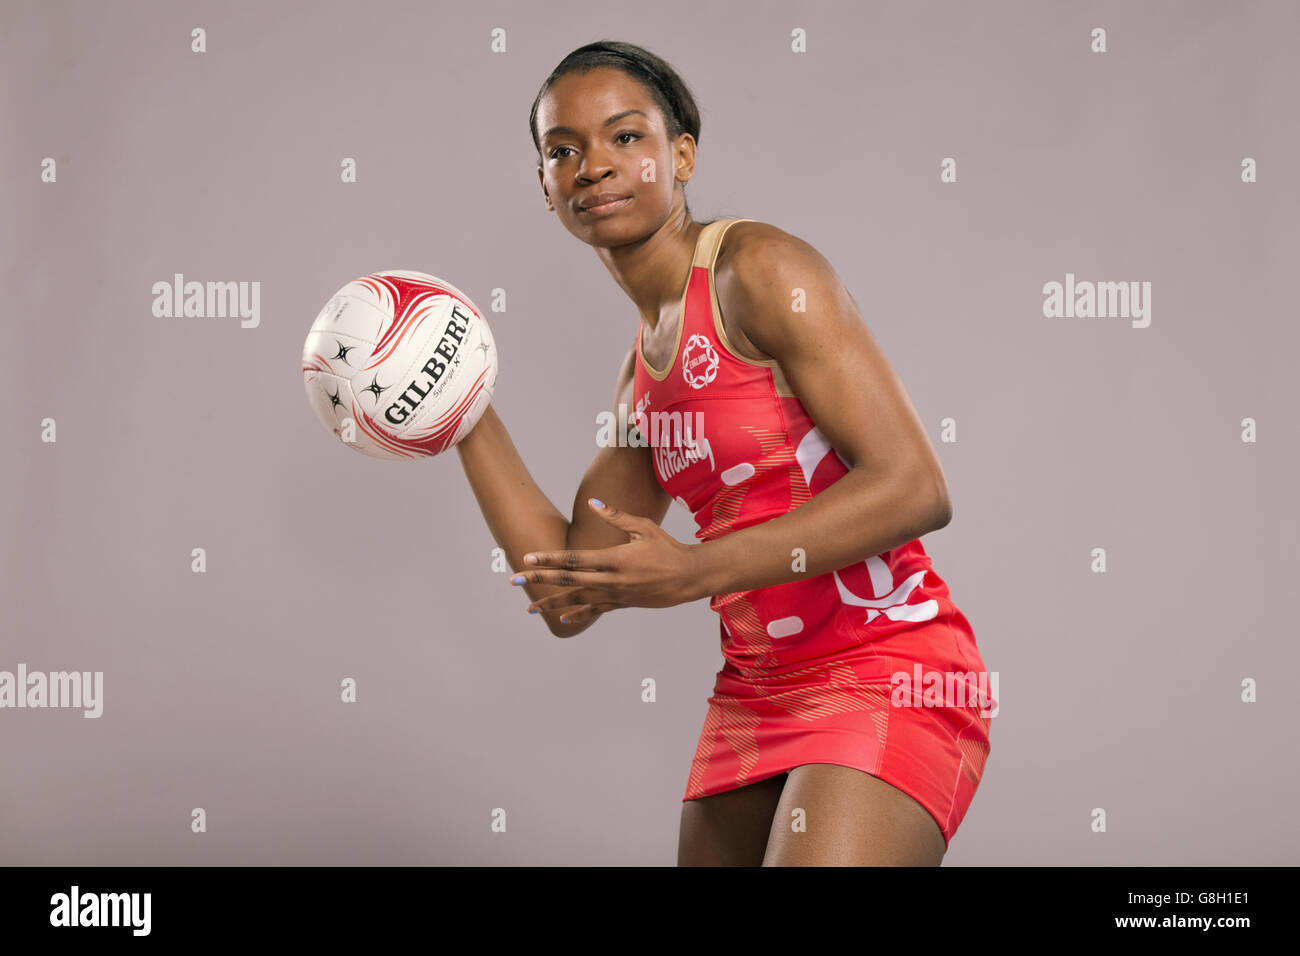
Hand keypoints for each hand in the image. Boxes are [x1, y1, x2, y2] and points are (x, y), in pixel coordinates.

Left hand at [512, 498, 707, 626]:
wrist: (690, 577)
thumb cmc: (667, 548)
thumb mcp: (643, 527)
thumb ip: (616, 516)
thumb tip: (594, 504)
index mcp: (614, 559)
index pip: (574, 559)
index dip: (549, 558)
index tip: (528, 558)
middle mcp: (611, 580)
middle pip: (568, 581)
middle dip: (540, 581)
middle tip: (515, 581)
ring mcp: (615, 595)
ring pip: (577, 600)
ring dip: (552, 603)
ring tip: (530, 608)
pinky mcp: (622, 604)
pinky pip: (595, 610)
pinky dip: (577, 614)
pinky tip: (562, 617)